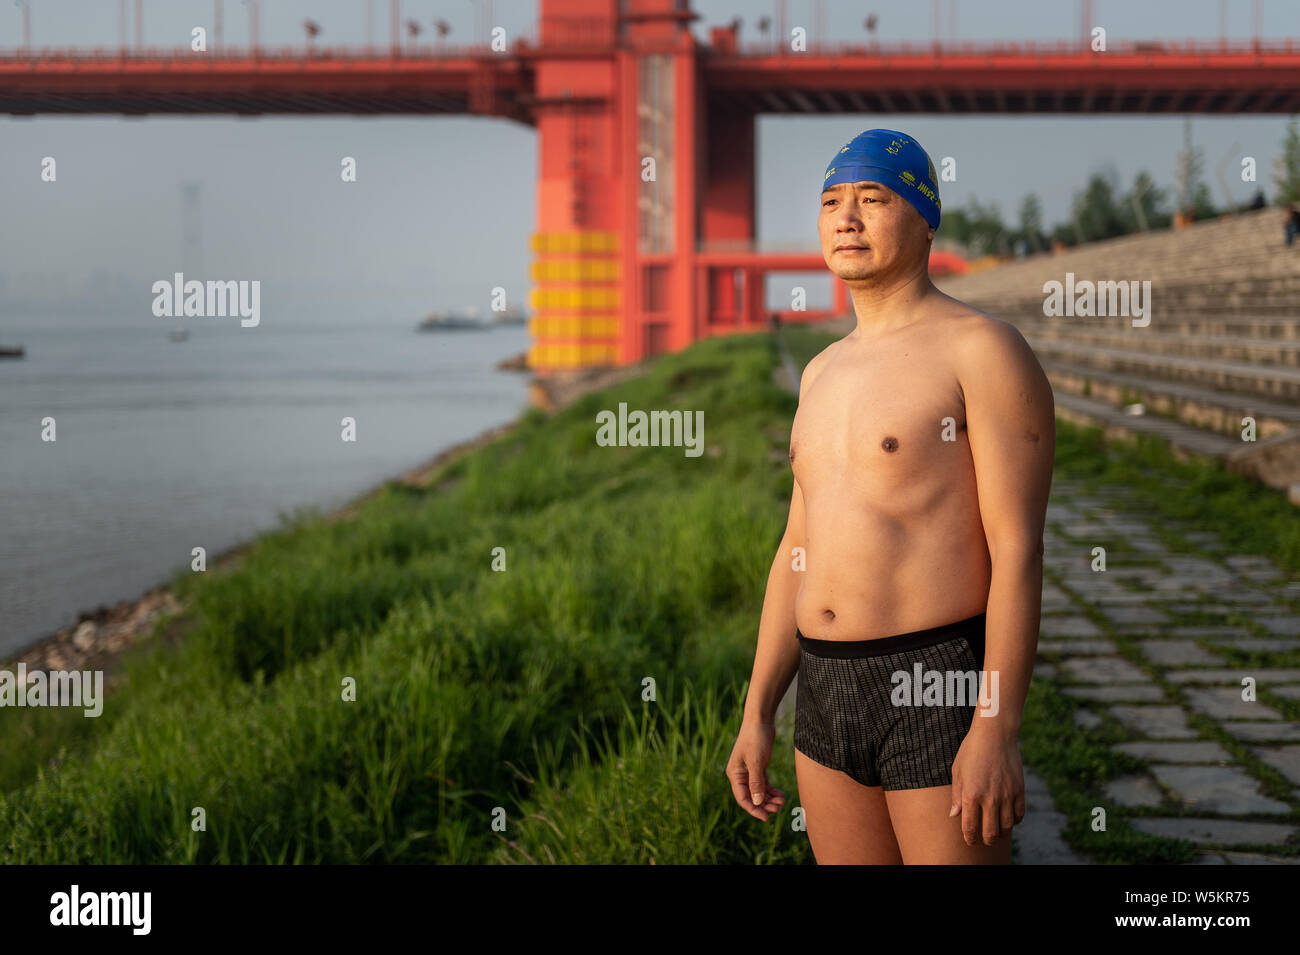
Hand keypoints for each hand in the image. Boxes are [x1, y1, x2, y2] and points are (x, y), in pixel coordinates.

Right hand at [725, 720, 786, 820]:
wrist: (761, 720)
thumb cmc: (755, 739)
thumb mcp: (756, 762)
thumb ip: (756, 783)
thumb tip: (756, 802)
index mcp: (735, 774)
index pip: (742, 798)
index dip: (753, 809)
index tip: (766, 817)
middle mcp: (740, 775)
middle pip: (751, 797)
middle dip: (764, 805)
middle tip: (778, 808)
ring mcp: (749, 771)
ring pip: (759, 791)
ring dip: (770, 798)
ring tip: (782, 801)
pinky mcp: (758, 767)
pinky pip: (764, 784)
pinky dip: (771, 790)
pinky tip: (781, 794)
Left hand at [948, 723, 1024, 845]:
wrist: (995, 734)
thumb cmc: (971, 750)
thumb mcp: (957, 771)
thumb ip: (957, 796)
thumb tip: (954, 815)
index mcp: (971, 795)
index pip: (970, 828)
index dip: (970, 839)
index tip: (970, 841)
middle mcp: (990, 798)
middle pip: (990, 833)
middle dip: (986, 840)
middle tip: (983, 839)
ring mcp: (1007, 795)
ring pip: (1006, 827)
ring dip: (1000, 833)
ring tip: (995, 831)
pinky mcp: (1020, 790)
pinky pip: (1019, 815)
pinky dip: (1014, 821)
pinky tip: (1008, 818)